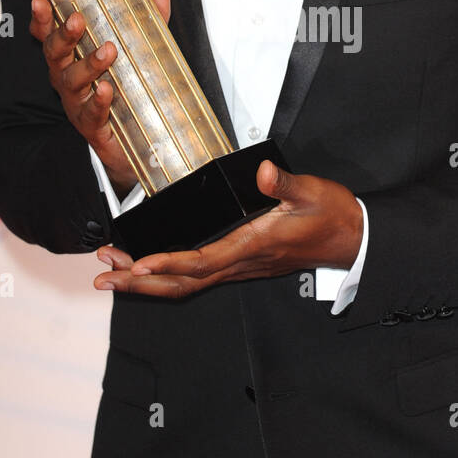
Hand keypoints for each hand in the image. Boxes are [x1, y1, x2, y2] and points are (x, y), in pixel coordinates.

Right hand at [30, 0, 170, 198]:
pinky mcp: (91, 127)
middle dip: (62, 36)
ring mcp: (76, 103)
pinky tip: (107, 91)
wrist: (140, 141)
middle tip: (77, 20)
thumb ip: (149, 17)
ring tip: (108, 51)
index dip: (42, 19)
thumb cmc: (132, 87)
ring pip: (71, 82)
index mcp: (73, 56)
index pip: (49, 34)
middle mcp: (67, 78)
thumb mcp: (142, 46)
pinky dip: (98, 102)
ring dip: (88, 65)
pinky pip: (90, 114)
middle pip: (54, 54)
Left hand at [93, 160, 363, 297]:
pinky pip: (198, 277)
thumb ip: (283, 183)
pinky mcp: (241, 264)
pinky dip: (168, 275)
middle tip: (104, 274)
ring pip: (187, 284)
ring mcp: (240, 267)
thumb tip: (262, 172)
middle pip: (183, 284)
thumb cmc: (332, 216)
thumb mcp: (311, 192)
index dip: (168, 264)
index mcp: (254, 245)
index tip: (137, 264)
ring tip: (113, 271)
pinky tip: (149, 266)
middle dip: (140, 282)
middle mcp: (242, 263)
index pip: (202, 262)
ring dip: (148, 282)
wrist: (352, 239)